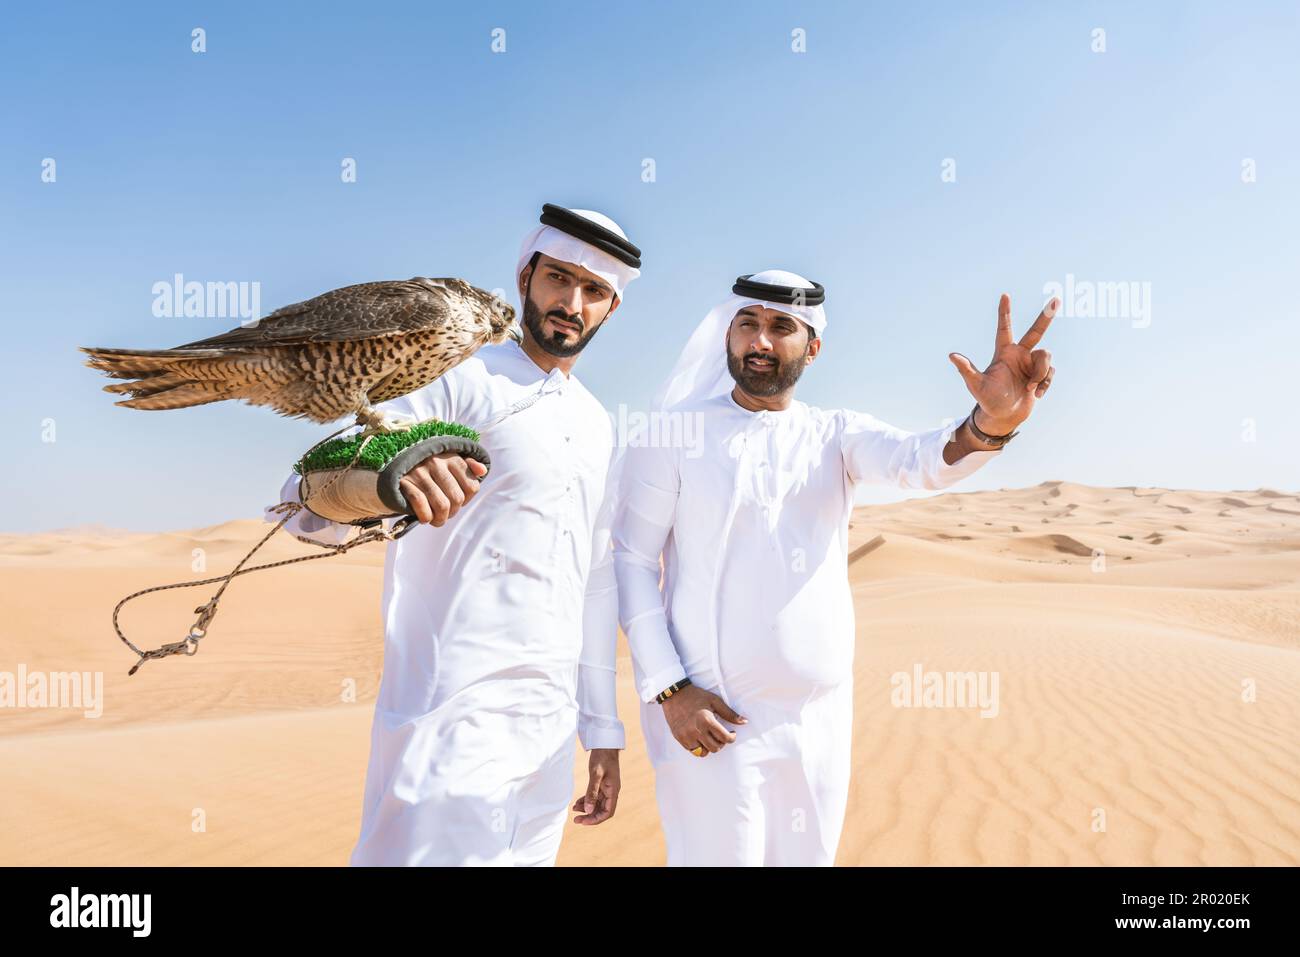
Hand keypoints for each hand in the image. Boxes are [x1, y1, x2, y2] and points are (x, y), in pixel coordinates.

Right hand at [398, 452, 486, 525]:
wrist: (394, 465)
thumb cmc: (428, 468)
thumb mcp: (449, 461)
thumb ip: (469, 466)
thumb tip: (483, 471)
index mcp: (452, 457)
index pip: (472, 487)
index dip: (466, 500)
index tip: (457, 501)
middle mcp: (437, 462)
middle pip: (457, 499)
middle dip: (452, 513)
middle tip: (445, 514)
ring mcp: (420, 472)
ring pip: (441, 505)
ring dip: (440, 519)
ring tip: (437, 520)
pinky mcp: (405, 482)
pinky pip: (422, 506)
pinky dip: (425, 517)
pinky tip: (424, 518)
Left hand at [572, 748, 619, 824]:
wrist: (605, 744)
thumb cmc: (602, 757)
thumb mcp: (596, 775)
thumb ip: (592, 793)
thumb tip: (588, 810)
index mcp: (613, 791)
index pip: (607, 812)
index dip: (596, 819)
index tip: (583, 821)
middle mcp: (611, 792)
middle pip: (602, 811)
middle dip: (589, 816)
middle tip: (576, 820)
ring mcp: (607, 789)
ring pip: (597, 805)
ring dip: (587, 809)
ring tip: (574, 810)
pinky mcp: (602, 785)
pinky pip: (595, 797)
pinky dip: (586, 801)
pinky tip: (577, 803)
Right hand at [661, 685, 746, 755]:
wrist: (674, 695)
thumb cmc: (696, 696)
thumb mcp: (715, 701)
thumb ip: (730, 713)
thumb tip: (744, 722)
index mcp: (707, 720)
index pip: (725, 738)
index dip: (732, 737)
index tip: (732, 733)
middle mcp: (697, 730)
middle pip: (716, 748)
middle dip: (721, 743)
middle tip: (720, 734)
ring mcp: (687, 736)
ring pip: (703, 752)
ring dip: (709, 747)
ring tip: (709, 737)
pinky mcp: (679, 738)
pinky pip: (692, 750)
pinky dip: (698, 747)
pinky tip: (700, 737)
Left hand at [949, 294, 1057, 432]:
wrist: (1004, 416)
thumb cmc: (987, 399)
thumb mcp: (976, 385)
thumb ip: (967, 369)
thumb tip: (952, 355)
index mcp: (1003, 352)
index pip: (1004, 328)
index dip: (1005, 312)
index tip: (1005, 295)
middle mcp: (1019, 354)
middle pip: (1036, 331)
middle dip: (1046, 316)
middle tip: (1056, 299)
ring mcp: (1031, 364)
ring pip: (1046, 357)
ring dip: (1040, 373)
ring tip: (1030, 388)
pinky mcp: (1041, 375)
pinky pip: (1050, 373)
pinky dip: (1045, 383)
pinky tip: (1036, 394)